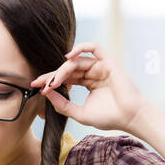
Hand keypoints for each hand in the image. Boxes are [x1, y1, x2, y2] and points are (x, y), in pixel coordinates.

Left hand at [30, 42, 147, 133]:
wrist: (129, 117)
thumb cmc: (109, 117)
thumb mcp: (79, 113)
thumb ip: (63, 105)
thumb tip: (46, 94)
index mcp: (87, 83)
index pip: (66, 78)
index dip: (51, 81)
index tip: (36, 87)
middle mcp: (93, 72)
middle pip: (68, 69)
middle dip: (52, 75)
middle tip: (41, 83)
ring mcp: (101, 66)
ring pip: (77, 61)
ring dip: (63, 70)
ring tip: (54, 81)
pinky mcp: (109, 60)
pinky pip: (94, 47)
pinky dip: (81, 47)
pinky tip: (68, 56)